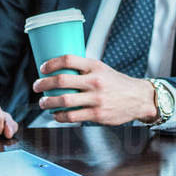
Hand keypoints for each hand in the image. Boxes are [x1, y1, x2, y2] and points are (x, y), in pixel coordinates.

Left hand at [33, 55, 155, 124]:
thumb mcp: (102, 69)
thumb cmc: (117, 83)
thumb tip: (60, 70)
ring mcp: (96, 99)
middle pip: (61, 81)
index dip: (51, 63)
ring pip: (64, 101)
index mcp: (95, 66)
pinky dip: (60, 116)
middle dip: (43, 84)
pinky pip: (72, 116)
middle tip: (37, 86)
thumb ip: (84, 69)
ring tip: (43, 103)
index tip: (42, 68)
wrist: (138, 98)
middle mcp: (95, 81)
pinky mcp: (97, 114)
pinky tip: (56, 115)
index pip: (68, 59)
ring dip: (48, 102)